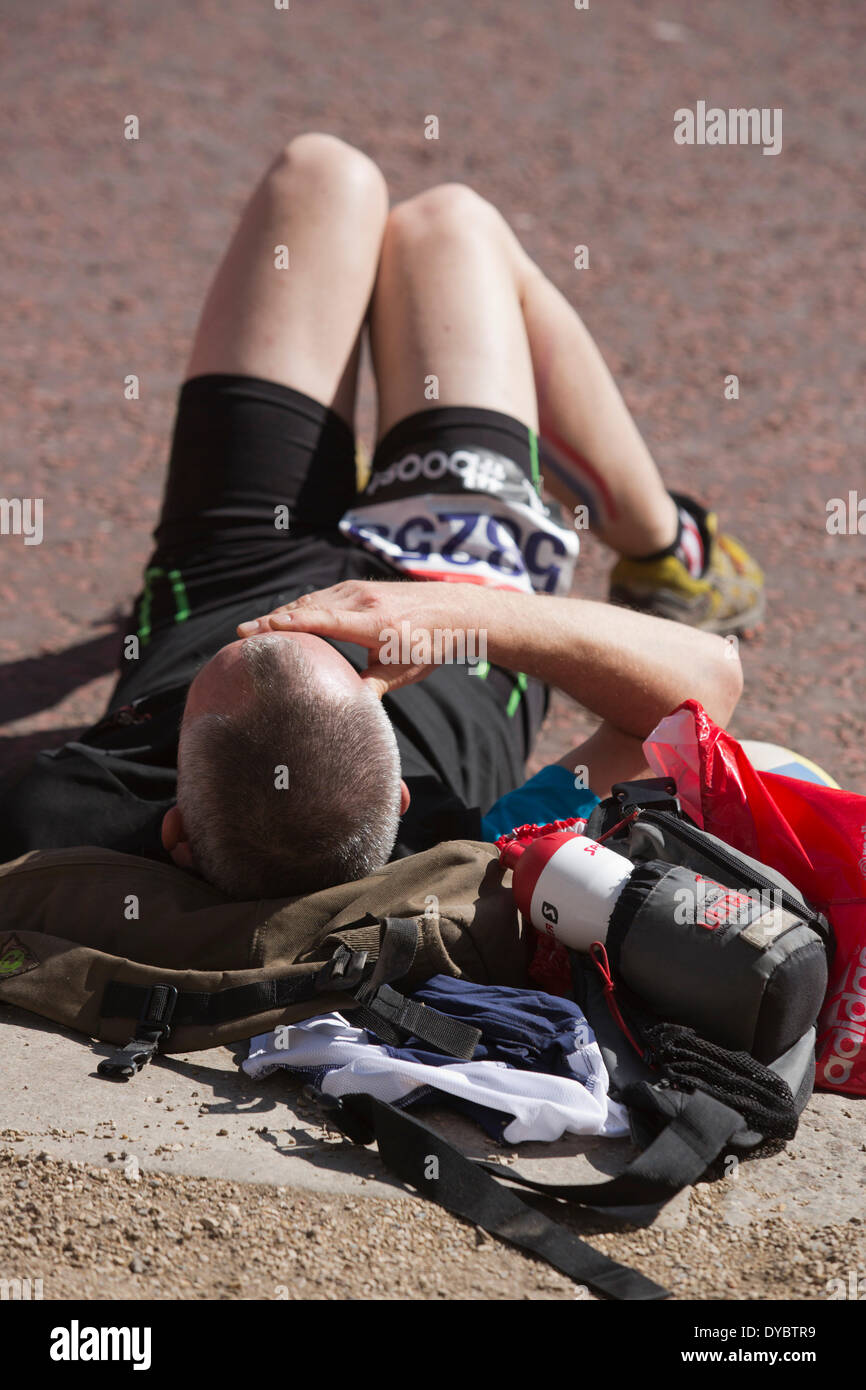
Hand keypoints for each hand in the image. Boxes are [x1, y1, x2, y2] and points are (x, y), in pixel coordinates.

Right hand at [237, 579, 494, 697]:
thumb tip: (346, 711)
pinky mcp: (356, 588)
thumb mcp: (403, 672)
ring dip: (282, 614)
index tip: (259, 628)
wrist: (454, 610)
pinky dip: (299, 610)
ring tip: (252, 629)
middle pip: (308, 608)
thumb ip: (372, 687)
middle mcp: (362, 600)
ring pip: (311, 601)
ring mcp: (358, 590)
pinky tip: (281, 622)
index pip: (323, 620)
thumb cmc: (430, 645)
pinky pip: (320, 598)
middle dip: (273, 620)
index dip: (290, 624)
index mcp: (374, 622)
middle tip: (240, 633)